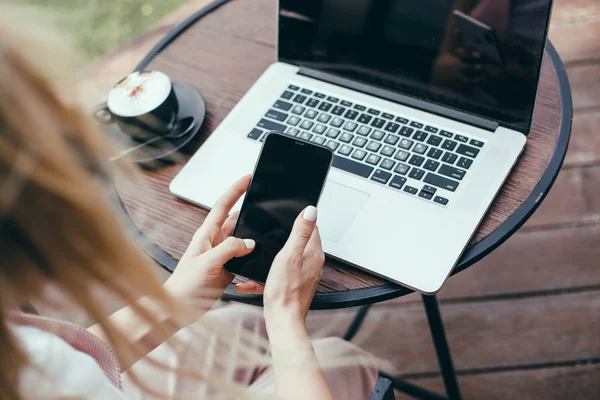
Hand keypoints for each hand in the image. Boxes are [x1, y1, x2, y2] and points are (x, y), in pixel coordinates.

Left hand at [163, 175, 254, 301]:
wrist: (178, 309)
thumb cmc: (184, 286)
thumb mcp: (207, 263)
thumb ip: (228, 249)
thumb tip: (249, 242)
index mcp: (206, 235)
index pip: (223, 206)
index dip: (235, 191)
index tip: (247, 179)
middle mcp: (215, 242)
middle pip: (236, 220)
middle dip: (250, 211)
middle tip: (266, 203)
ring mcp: (222, 256)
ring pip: (242, 239)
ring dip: (253, 235)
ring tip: (269, 230)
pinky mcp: (228, 270)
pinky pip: (244, 258)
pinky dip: (253, 256)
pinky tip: (262, 257)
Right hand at [235, 206, 323, 324]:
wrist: (282, 321)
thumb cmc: (285, 291)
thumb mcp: (289, 255)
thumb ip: (300, 232)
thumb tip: (311, 211)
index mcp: (313, 254)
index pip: (312, 227)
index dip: (300, 218)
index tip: (288, 213)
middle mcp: (312, 264)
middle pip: (300, 242)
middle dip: (285, 236)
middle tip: (271, 232)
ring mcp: (304, 275)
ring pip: (289, 258)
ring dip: (274, 256)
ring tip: (260, 256)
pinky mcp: (295, 286)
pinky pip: (281, 275)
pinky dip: (268, 274)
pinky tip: (253, 279)